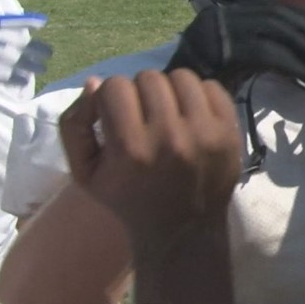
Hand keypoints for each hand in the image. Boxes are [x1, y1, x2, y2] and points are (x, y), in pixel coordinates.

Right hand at [0, 13, 50, 87]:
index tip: (42, 22)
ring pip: (5, 56)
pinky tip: (24, 80)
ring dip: (26, 63)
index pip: (2, 20)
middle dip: (31, 47)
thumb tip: (3, 36)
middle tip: (48, 53)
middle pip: (9, 39)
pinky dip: (11, 76)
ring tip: (42, 68)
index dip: (23, 20)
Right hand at [58, 69, 240, 254]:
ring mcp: (204, 132)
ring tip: (168, 112)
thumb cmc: (128, 199)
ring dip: (170, 90)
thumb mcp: (85, 173)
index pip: (114, 86)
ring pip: (181, 76)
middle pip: (148, 78)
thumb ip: (75, 126)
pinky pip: (212, 86)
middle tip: (143, 115)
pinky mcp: (228, 130)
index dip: (111, 97)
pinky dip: (198, 95)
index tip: (116, 115)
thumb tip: (93, 83)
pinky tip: (191, 115)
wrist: (182, 228)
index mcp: (130, 148)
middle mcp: (169, 136)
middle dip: (140, 93)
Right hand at [165, 1, 304, 88]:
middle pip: (274, 16)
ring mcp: (217, 30)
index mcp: (223, 14)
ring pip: (273, 30)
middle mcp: (219, 16)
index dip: (298, 14)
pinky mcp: (220, 49)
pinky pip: (265, 52)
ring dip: (302, 47)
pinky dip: (290, 62)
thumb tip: (304, 47)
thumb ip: (263, 48)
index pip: (268, 7)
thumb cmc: (206, 87)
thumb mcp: (237, 59)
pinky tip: (304, 74)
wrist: (173, 105)